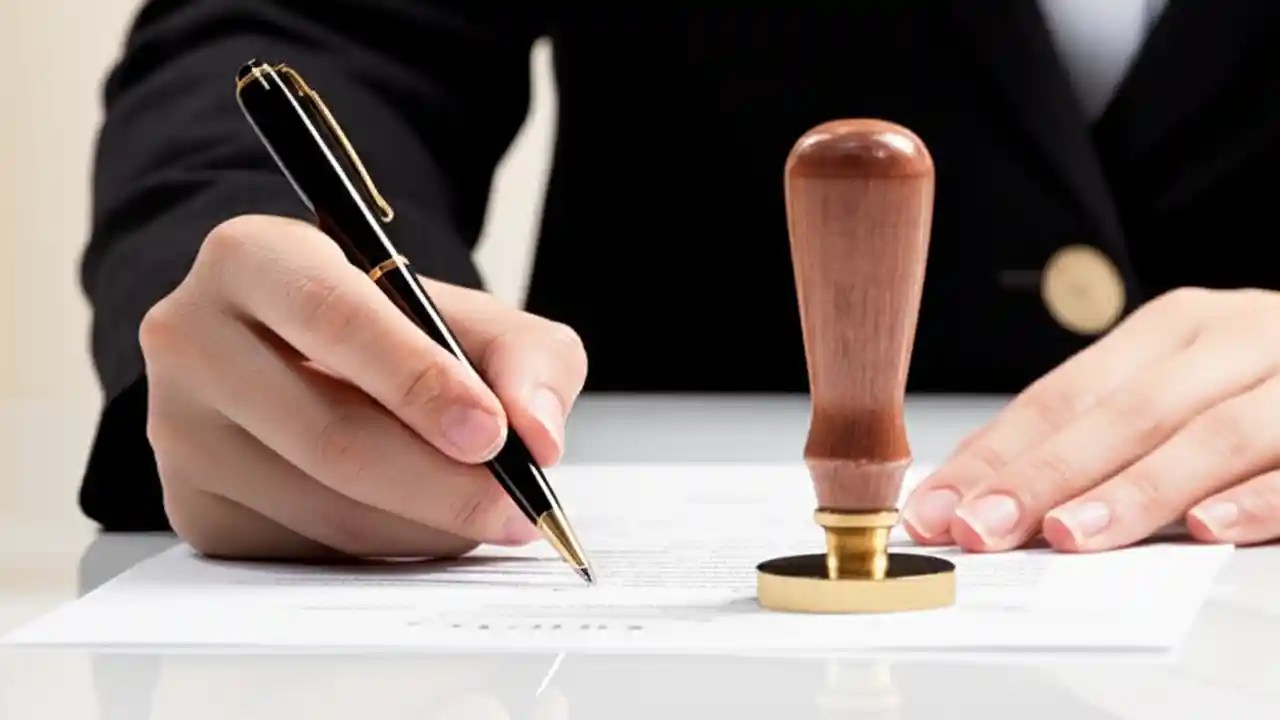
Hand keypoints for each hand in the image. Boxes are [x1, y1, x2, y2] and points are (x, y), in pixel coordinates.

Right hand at [139, 215, 587, 559]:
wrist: (307, 360)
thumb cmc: (393, 330)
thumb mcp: (471, 316)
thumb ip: (526, 357)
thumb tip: (538, 435)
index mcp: (252, 257)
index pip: (334, 317)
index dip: (418, 381)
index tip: (491, 432)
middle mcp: (193, 337)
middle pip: (328, 432)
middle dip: (441, 481)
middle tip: (515, 504)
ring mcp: (180, 431)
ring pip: (323, 506)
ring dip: (424, 525)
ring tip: (485, 512)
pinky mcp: (193, 507)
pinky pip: (307, 549)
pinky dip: (386, 548)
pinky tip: (423, 523)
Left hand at [902, 287, 1279, 551]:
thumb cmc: (1268, 381)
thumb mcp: (1179, 386)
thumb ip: (1104, 433)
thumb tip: (991, 491)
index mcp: (1172, 329)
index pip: (1062, 395)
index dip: (995, 453)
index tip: (937, 506)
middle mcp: (1232, 339)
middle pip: (1122, 413)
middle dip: (1042, 475)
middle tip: (981, 527)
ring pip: (1208, 433)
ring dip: (1134, 490)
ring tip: (1070, 534)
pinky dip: (1260, 496)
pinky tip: (1209, 528)